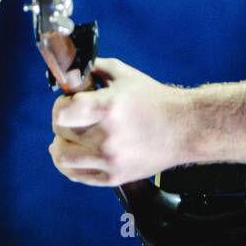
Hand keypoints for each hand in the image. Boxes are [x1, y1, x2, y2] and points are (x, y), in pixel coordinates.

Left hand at [48, 57, 192, 185]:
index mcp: (108, 108)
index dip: (61, 105)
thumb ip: (95, 68)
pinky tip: (76, 154)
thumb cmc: (154, 100)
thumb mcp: (125, 75)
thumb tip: (70, 71)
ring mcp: (110, 160)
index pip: (63, 112)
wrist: (184, 128)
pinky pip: (77, 176)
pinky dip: (69, 165)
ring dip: (61, 145)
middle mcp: (107, 137)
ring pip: (62, 158)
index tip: (69, 102)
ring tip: (70, 137)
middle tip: (75, 117)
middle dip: (63, 121)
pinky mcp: (114, 177)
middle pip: (61, 132)